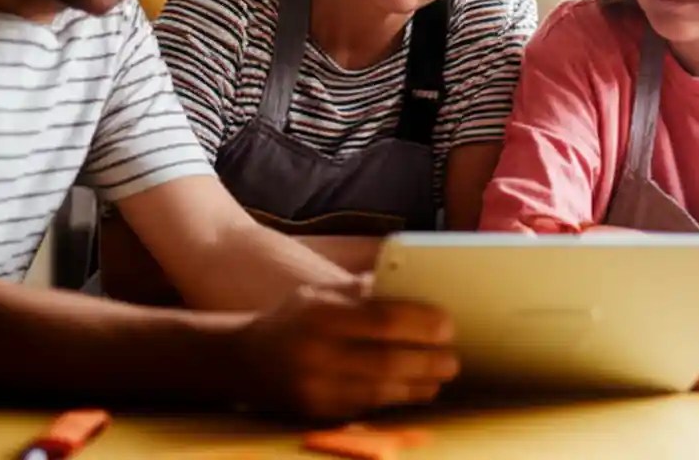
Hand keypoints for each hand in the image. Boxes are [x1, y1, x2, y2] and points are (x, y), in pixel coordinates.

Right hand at [236, 282, 458, 419]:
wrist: (244, 358)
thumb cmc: (297, 318)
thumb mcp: (323, 293)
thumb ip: (365, 291)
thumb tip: (414, 286)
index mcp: (322, 313)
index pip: (382, 319)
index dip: (420, 324)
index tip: (447, 325)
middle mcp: (317, 351)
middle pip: (387, 361)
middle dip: (428, 361)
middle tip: (453, 359)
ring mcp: (315, 386)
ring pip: (380, 390)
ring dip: (417, 385)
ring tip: (440, 376)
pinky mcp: (316, 412)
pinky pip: (366, 407)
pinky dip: (395, 399)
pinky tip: (414, 391)